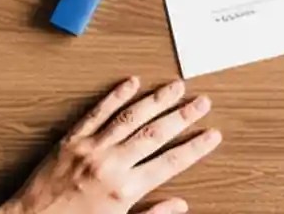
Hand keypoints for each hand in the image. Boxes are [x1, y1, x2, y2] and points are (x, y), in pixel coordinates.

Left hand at [0, 77, 221, 213]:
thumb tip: (180, 206)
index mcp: (124, 190)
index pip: (171, 162)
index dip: (195, 147)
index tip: (212, 135)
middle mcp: (110, 165)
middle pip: (155, 134)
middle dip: (182, 116)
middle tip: (202, 102)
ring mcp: (90, 149)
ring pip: (130, 117)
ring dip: (156, 100)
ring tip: (176, 87)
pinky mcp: (71, 140)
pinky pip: (97, 113)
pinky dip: (115, 96)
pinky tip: (131, 83)